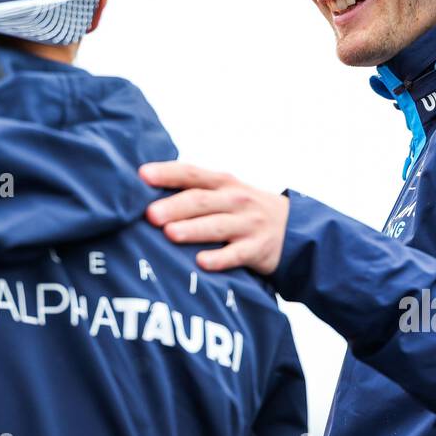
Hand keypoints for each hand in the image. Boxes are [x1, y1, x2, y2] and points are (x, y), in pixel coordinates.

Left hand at [139, 161, 288, 275]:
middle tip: (150, 214)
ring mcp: (248, 224)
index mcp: (222, 182)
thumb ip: (193, 189)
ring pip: (217, 226)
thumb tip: (142, 191)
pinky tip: (202, 262)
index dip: (167, 173)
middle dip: (174, 206)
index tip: (142, 175)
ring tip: (170, 234)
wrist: (293, 228)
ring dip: (193, 230)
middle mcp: (235, 199)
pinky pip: (237, 255)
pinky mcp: (258, 249)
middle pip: (201, 201)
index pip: (191, 173)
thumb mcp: (225, 192)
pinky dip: (220, 258)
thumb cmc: (242, 209)